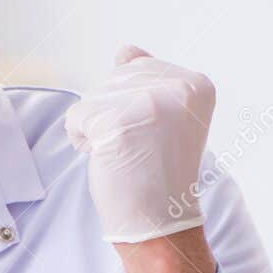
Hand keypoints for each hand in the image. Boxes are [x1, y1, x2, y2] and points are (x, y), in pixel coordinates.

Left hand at [65, 45, 215, 243]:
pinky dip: (82, 141)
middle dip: (111, 115)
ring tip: (126, 155)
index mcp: (196, 84)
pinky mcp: (118, 122)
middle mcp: (178, 87)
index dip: (130, 104)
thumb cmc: (156, 172)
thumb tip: (126, 50)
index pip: (136, 66)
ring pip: (92, 97)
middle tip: (138, 149)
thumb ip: (146, 81)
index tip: (154, 136)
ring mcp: (149, 103)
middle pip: (111, 79)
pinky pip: (76, 117)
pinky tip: (109, 159)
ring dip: (96, 129)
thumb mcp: (163, 118)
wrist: (160, 222)